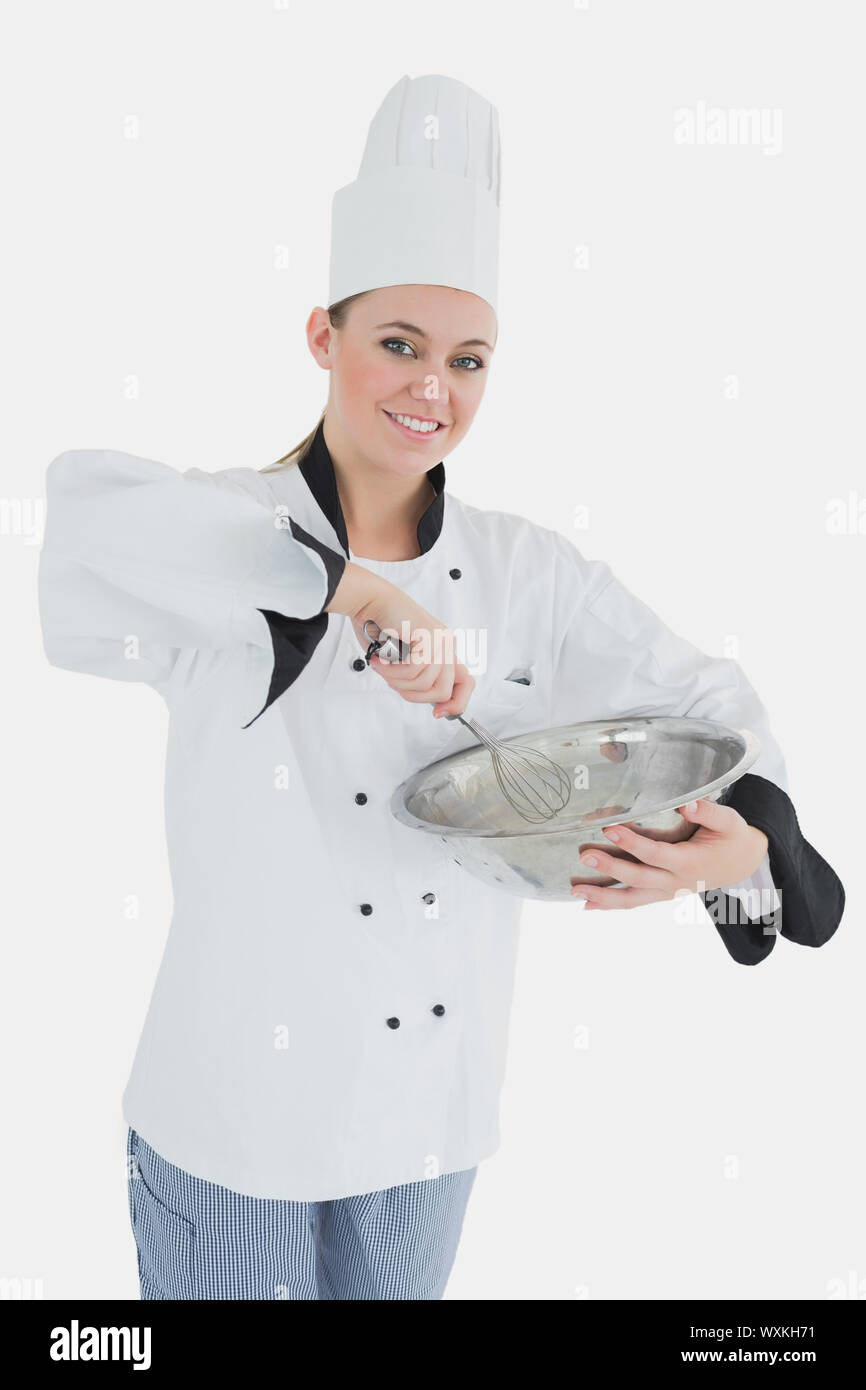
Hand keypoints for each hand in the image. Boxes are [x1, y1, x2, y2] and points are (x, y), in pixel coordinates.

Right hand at [350, 582, 474, 717]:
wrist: (369, 600)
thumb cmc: (380, 628)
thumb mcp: (403, 661)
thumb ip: (418, 678)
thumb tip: (433, 705)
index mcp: (444, 650)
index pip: (466, 683)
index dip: (456, 703)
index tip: (437, 714)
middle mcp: (447, 644)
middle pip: (443, 690)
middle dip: (414, 695)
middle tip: (393, 684)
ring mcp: (440, 639)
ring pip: (426, 683)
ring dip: (397, 681)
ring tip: (381, 667)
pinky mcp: (429, 635)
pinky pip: (415, 670)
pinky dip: (393, 671)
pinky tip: (380, 660)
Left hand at [570, 798, 768, 909]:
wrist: (741, 865)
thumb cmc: (731, 838)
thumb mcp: (729, 822)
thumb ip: (708, 812)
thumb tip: (686, 804)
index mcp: (690, 863)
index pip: (655, 854)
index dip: (632, 842)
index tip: (610, 827)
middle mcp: (675, 882)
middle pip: (638, 878)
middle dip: (609, 868)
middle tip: (583, 854)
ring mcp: (667, 891)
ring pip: (632, 899)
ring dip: (602, 896)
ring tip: (575, 889)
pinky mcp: (660, 894)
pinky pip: (634, 902)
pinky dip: (610, 905)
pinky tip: (587, 905)